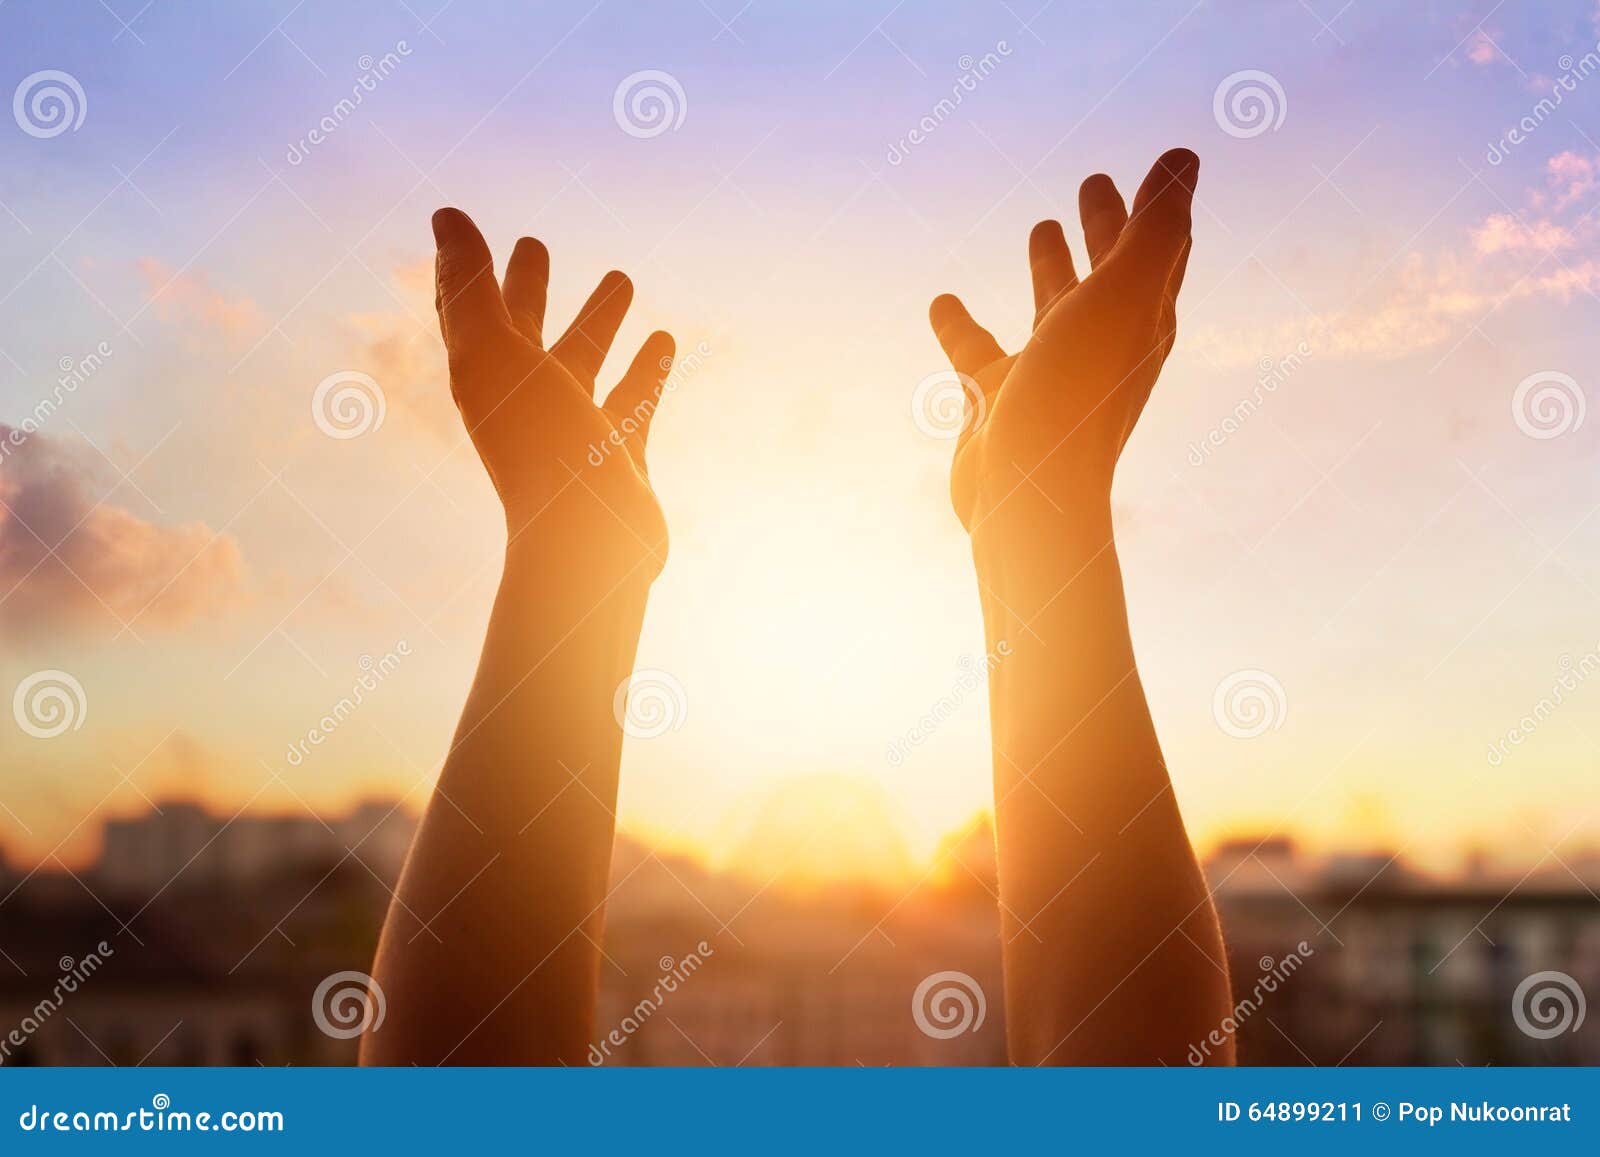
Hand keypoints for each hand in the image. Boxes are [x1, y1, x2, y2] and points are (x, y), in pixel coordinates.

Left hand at [432, 207, 674, 579]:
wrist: (588, 541)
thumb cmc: (539, 445)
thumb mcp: (495, 352)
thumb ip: (470, 283)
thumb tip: (444, 212)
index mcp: (484, 379)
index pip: (465, 313)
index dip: (462, 271)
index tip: (461, 228)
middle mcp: (523, 403)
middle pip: (521, 333)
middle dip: (527, 289)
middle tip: (536, 244)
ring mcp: (571, 431)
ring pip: (582, 361)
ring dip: (596, 320)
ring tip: (622, 277)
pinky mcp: (617, 456)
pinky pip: (631, 400)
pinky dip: (645, 368)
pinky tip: (663, 339)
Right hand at [928, 148, 1196, 539]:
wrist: (1026, 495)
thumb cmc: (1078, 393)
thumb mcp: (1123, 294)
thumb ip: (1155, 226)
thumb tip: (1185, 156)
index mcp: (1142, 319)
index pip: (1162, 249)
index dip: (1163, 204)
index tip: (1168, 162)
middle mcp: (1101, 345)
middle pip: (1111, 272)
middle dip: (1108, 227)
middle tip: (1094, 183)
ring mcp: (1049, 373)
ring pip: (1053, 306)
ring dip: (1051, 267)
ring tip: (1041, 225)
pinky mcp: (998, 400)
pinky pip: (978, 349)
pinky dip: (962, 322)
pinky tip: (943, 301)